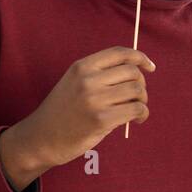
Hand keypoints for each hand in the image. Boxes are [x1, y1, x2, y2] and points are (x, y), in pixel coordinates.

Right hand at [0, 47, 154, 190]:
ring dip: (142, 101)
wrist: (42, 138)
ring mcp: (94, 99)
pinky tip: (137, 120)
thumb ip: (100, 74)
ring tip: (135, 110)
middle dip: (141, 84)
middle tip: (137, 97)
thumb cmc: (64, 111)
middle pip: (133, 73)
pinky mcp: (102, 119)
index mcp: (82, 67)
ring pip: (137, 91)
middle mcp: (88, 80)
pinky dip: (142, 114)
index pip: (120, 53)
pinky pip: (137, 109)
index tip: (150, 67)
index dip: (140, 57)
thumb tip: (138, 69)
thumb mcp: (75, 82)